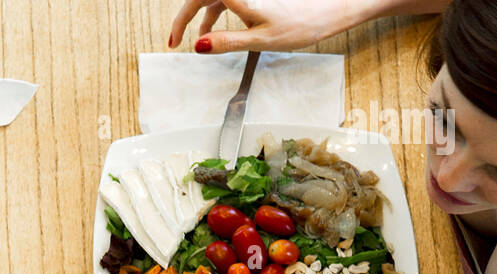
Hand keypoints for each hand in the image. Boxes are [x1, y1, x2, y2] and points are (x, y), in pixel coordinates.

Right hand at [169, 1, 355, 52]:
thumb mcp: (259, 40)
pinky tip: (214, 34)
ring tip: (195, 43)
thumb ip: (228, 42)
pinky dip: (215, 17)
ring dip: (200, 19)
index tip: (173, 42)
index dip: (182, 19)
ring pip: (212, 0)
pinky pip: (224, 3)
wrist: (323, 14)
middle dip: (185, 18)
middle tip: (173, 42)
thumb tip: (199, 46)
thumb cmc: (297, 26)